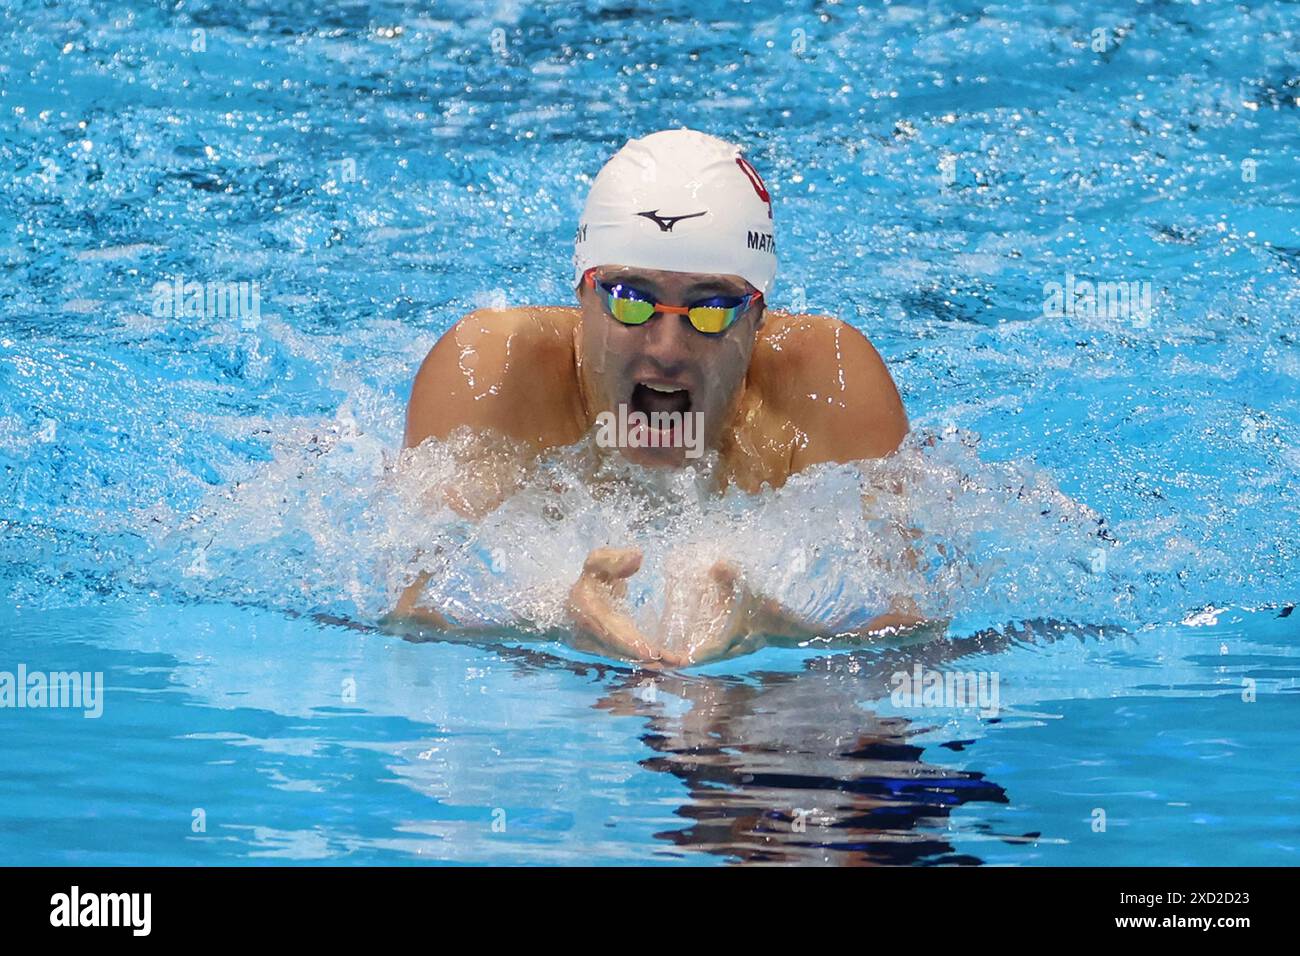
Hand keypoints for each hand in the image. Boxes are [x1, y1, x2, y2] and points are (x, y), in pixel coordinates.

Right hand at [567, 550, 758, 666]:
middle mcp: (595, 635)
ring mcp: (603, 647)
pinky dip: (651, 660)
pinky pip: (631, 657)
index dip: (630, 644)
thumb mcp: (596, 563)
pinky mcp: (613, 651)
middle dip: (648, 657)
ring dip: (653, 662)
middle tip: (675, 659)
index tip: (652, 651)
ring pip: (629, 658)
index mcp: (589, 613)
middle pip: (623, 651)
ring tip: (680, 661)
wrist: (572, 605)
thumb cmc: (590, 579)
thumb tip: (638, 556)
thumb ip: (613, 559)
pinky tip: (672, 661)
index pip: (610, 632)